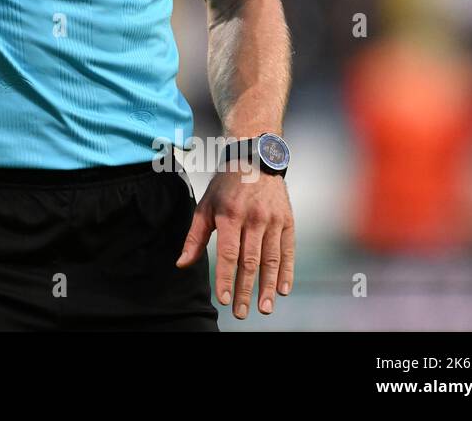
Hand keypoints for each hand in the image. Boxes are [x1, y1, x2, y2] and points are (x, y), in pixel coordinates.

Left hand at [175, 164, 294, 318]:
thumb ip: (195, 237)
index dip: (226, 278)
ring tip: (265, 308)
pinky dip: (287, 272)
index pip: (228, 253)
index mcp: (230, 215)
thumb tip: (182, 264)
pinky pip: (288, 251)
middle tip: (240, 312)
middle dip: (245, 290)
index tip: (223, 299)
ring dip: (268, 287)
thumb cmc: (226, 186)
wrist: (255, 159)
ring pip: (271, 260)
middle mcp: (253, 218)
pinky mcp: (288, 222)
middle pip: (250, 261)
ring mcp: (273, 221)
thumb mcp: (206, 206)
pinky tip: (283, 290)